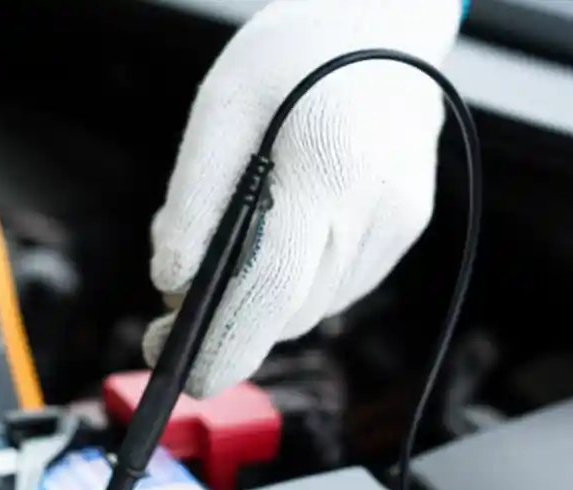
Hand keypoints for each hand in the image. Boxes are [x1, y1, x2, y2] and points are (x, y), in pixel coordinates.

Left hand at [144, 0, 461, 396]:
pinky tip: (269, 230)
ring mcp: (398, 223)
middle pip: (286, 312)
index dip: (224, 343)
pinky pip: (332, 284)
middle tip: (168, 306)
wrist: (382, 22)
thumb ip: (194, 201)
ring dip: (253, 298)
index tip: (180, 372)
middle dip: (224, 324)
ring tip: (219, 241)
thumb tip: (173, 281)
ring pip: (307, 306)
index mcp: (328, 172)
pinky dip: (288, 279)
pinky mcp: (404, 228)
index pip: (271, 290)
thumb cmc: (293, 55)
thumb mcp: (220, 110)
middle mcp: (376, 208)